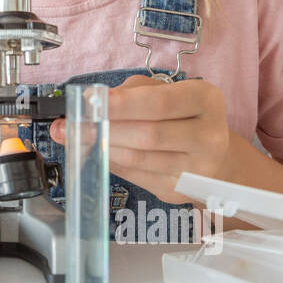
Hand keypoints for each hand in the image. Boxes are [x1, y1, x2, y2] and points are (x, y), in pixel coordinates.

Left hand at [49, 75, 230, 202]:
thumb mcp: (169, 92)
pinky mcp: (180, 191)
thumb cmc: (183, 116)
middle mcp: (209, 136)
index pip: (159, 103)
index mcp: (206, 101)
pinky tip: (95, 153)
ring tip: (73, 138)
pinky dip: (111, 163)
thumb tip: (91, 102)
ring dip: (100, 148)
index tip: (88, 100)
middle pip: (147, 135)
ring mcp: (197, 169)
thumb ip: (133, 92)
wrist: (215, 156)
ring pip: (139, 159)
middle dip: (102, 129)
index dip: (121, 104)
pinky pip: (136, 176)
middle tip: (66, 125)